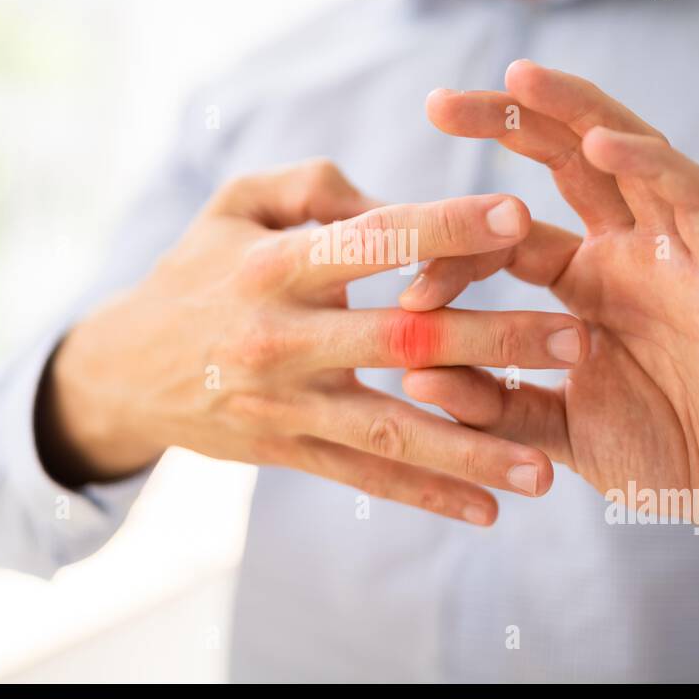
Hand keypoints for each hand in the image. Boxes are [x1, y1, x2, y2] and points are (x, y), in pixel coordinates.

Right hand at [39, 158, 584, 524]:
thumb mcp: (234, 205)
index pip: (368, 242)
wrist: (125, 370)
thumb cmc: (195, 272)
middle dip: (492, 340)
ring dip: (471, 450)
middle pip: (400, 339)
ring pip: (390, 431)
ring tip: (545, 472)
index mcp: (271, 266)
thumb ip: (314, 185)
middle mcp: (279, 339)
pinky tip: (488, 512)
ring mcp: (284, 405)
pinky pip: (363, 478)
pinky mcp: (287, 450)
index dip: (442, 229)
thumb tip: (392, 199)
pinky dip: (426, 497)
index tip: (515, 216)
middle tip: (574, 340)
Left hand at [400, 61, 698, 593]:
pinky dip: (652, 166)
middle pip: (567, 160)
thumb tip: (412, 376)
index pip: (510, 235)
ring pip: (631, 154)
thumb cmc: (662, 456)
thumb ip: (492, 403)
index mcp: (587, 282)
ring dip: (577, 112)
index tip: (409, 293)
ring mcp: (680, 254)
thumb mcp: (555, 429)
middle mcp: (630, 252)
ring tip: (520, 78)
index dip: (457, 249)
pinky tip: (602, 144)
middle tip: (439, 101)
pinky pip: (694, 199)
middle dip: (509, 121)